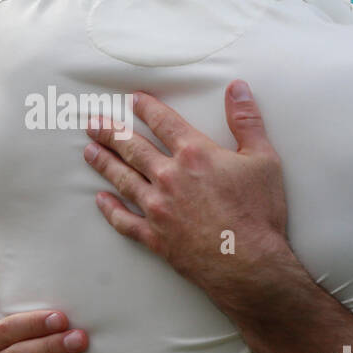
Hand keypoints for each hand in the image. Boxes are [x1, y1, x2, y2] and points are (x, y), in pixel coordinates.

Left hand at [82, 81, 291, 314]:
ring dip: (104, 163)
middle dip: (111, 132)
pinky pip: (124, 221)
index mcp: (194, 153)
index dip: (147, 108)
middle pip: (132, 148)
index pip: (163, 122)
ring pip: (123, 179)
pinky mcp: (155, 237)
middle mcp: (168, 176)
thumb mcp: (263, 159)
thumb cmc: (259, 212)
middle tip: (92, 123)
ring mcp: (158, 208)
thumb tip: (238, 88)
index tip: (133, 100)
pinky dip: (110, 211)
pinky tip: (100, 201)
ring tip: (89, 151)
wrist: (249, 264)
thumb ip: (247, 120)